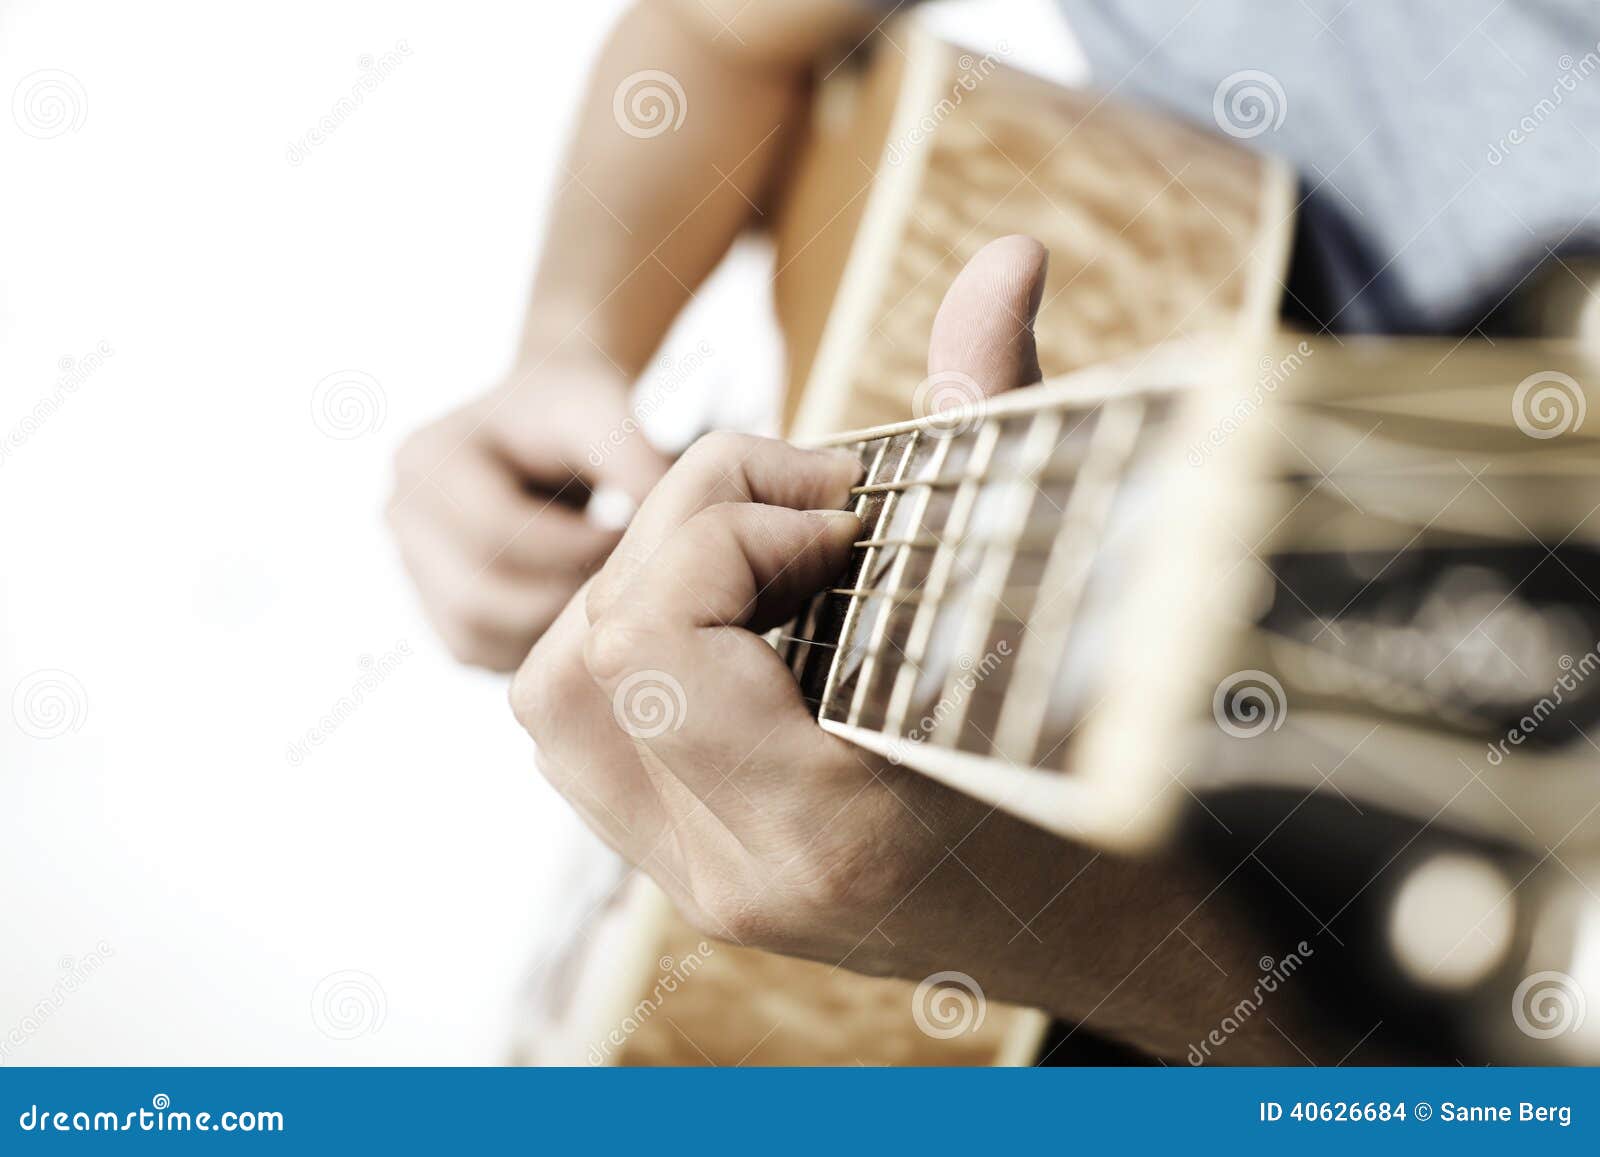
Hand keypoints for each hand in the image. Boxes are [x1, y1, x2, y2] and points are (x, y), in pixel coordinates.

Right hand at [388, 356, 671, 669]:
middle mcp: (403, 517)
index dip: (572, 545)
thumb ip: (631, 456)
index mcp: (427, 460)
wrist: (543, 425)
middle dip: (561, 594)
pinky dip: (536, 644)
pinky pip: (485, 654)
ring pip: (478, 636)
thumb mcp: (602, 411)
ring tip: (599, 588)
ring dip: (550, 627)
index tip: (626, 533)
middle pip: (477, 595)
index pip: (494, 531)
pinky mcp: (441, 613)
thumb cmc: (572, 413)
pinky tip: (574, 605)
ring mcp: (414, 570)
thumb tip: (658, 524)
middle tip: (618, 576)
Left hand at [510, 238, 1358, 1061]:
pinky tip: (759, 615)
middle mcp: (732, 874)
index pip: (645, 642)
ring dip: (645, 587)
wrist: (1134, 950)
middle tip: (807, 512)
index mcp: (819, 826)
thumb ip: (1001, 426)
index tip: (846, 513)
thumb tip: (1005, 255)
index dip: (722, 530)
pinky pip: (594, 739)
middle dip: (675, 536)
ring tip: (776, 558)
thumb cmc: (1133, 788)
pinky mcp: (700, 872)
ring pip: (556, 703)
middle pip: (574, 659)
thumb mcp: (1068, 614)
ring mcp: (705, 884)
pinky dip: (644, 642)